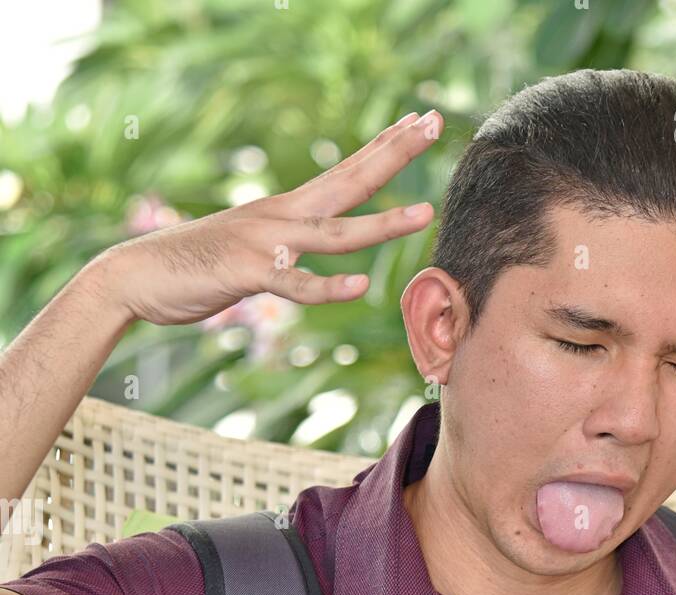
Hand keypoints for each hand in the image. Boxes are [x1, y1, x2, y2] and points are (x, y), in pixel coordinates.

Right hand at [98, 110, 442, 325]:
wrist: (136, 277)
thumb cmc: (194, 266)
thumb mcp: (250, 250)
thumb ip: (281, 250)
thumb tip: (301, 258)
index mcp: (285, 208)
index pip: (346, 169)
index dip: (385, 145)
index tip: (421, 121)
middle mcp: (281, 216)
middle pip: (350, 180)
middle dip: (395, 154)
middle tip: (436, 124)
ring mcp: (265, 242)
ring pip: (335, 232)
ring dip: (381, 225)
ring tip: (424, 214)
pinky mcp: (248, 274)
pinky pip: (296, 283)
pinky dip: (328, 287)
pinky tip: (359, 286)